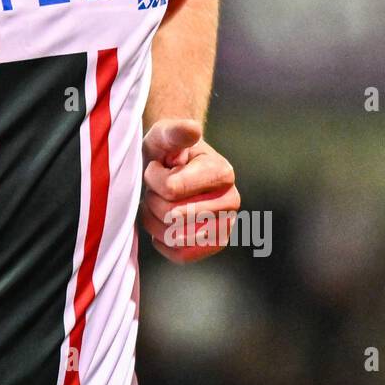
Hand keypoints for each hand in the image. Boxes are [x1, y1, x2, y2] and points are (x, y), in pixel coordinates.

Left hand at [139, 118, 240, 263]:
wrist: (171, 169)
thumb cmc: (165, 152)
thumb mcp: (164, 136)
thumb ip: (174, 132)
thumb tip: (192, 129)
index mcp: (222, 172)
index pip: (171, 189)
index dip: (153, 178)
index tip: (155, 167)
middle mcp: (232, 200)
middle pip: (172, 215)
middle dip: (153, 201)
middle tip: (155, 188)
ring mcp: (226, 226)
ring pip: (175, 237)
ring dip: (155, 221)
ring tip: (157, 204)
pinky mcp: (214, 245)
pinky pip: (181, 255)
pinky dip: (163, 241)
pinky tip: (161, 223)